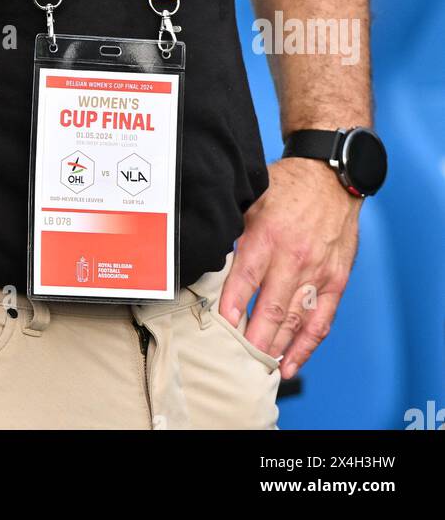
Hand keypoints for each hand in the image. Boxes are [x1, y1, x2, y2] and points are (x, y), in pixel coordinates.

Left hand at [217, 158, 360, 380]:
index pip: (246, 277)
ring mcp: (318, 271)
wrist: (331, 177)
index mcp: (269, 234)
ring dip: (277, 347)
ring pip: (296, 320)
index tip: (222, 326)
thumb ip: (236, 232)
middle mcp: (295, 256)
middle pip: (272, 307)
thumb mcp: (253, 201)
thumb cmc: (286, 188)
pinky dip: (306, 346)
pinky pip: (321, 320)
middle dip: (254, 338)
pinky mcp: (337, 281)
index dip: (232, 304)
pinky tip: (290, 363)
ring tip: (259, 367)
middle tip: (237, 360)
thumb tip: (208, 256)